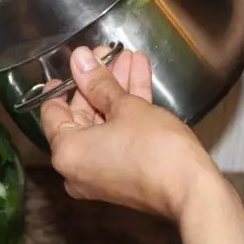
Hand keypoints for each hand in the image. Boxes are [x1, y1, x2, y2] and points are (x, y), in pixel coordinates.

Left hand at [40, 46, 225, 219]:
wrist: (191, 189)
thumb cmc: (154, 149)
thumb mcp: (125, 107)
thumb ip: (99, 82)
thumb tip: (80, 59)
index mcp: (66, 153)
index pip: (52, 112)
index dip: (65, 83)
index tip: (75, 64)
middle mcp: (77, 167)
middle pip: (81, 115)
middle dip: (97, 82)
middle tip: (107, 53)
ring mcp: (100, 172)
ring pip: (104, 122)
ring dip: (116, 90)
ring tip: (128, 56)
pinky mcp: (123, 173)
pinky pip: (118, 136)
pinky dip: (127, 110)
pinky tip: (140, 74)